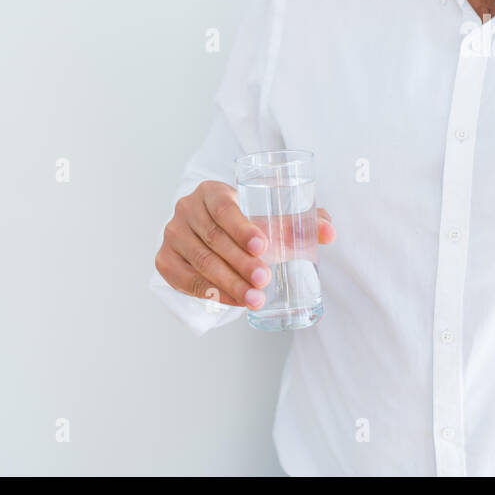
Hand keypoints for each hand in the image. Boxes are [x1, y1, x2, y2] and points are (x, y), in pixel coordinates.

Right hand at [155, 180, 336, 308]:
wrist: (210, 232)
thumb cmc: (246, 222)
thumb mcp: (270, 217)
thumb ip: (300, 223)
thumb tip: (329, 232)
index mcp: (210, 192)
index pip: (224, 208)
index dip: (242, 228)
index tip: (263, 246)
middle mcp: (186, 210)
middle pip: (213, 239)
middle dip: (240, 263)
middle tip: (264, 280)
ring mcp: (172, 235)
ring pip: (200, 262)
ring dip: (228, 283)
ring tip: (254, 298)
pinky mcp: (165, 260)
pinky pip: (185, 280)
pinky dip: (209, 293)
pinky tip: (231, 302)